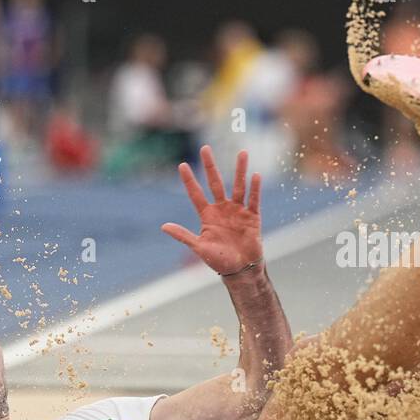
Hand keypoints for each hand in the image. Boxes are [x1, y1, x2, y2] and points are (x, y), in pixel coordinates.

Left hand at [162, 146, 262, 273]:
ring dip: (240, 170)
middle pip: (215, 182)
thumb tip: (163, 226)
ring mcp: (238, 211)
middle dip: (210, 166)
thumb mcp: (199, 247)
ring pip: (238, 186)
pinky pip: (254, 200)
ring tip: (242, 153)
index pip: (196, 194)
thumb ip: (183, 236)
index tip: (182, 165)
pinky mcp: (252, 217)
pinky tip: (255, 176)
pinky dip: (255, 188)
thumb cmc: (219, 261)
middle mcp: (222, 209)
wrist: (241, 270)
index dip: (189, 180)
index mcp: (207, 215)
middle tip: (205, 148)